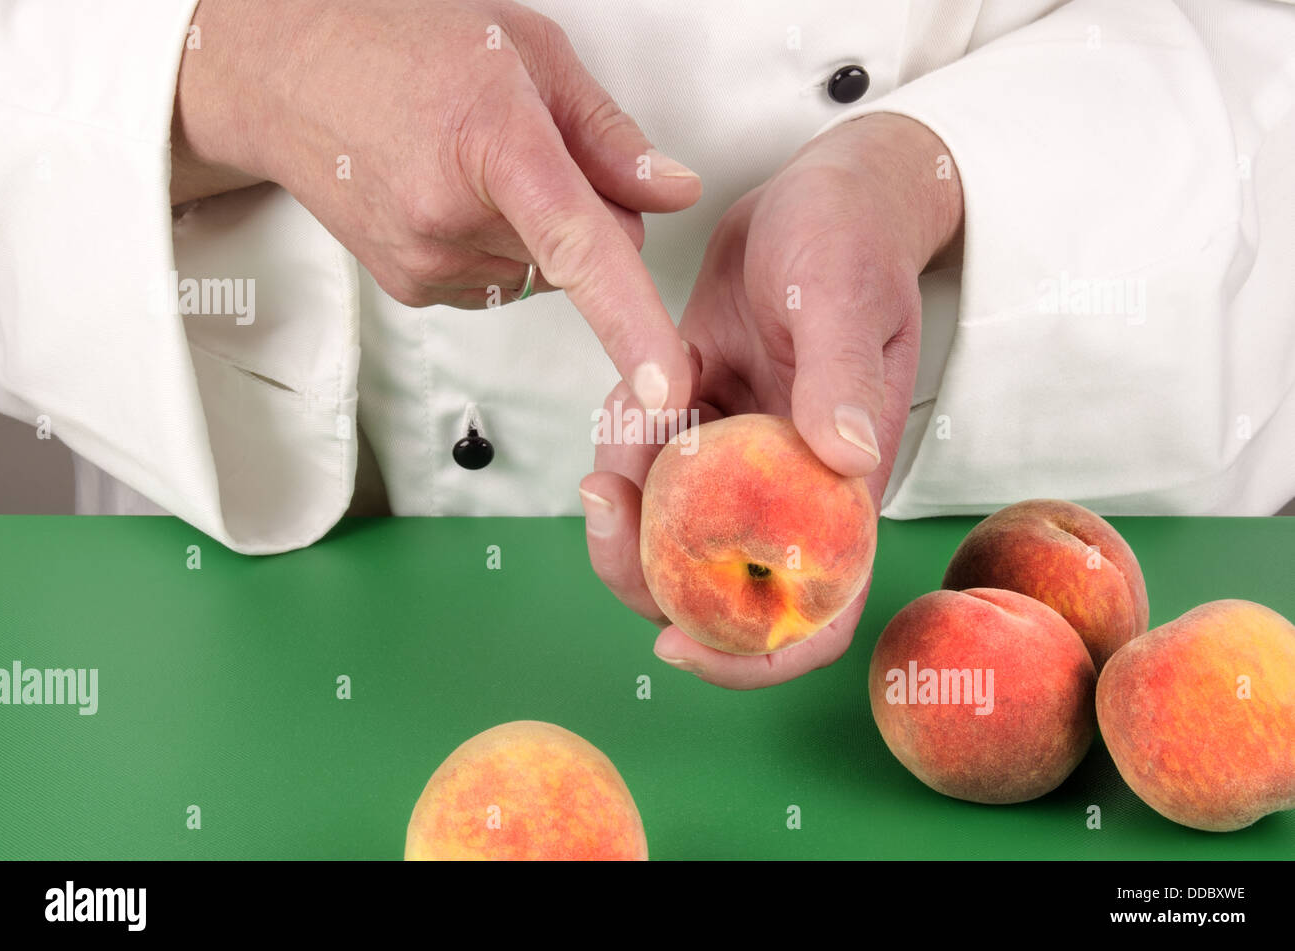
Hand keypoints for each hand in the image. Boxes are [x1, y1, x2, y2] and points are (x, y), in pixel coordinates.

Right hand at [171, 0, 699, 412]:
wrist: (284, 74)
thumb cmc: (398, 43)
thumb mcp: (526, 52)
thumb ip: (609, 133)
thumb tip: (673, 192)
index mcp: (494, 144)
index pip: (582, 248)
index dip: (633, 324)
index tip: (665, 388)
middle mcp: (453, 218)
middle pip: (590, 253)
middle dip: (589, 212)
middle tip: (530, 150)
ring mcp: (428, 263)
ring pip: (548, 274)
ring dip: (539, 232)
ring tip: (472, 164)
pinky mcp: (414, 290)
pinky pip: (503, 284)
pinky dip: (500, 249)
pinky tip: (453, 197)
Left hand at [581, 113, 962, 687]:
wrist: (823, 192)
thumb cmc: (853, 238)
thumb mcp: (846, 296)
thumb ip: (844, 376)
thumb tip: (845, 460)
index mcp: (840, 488)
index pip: (814, 614)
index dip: (752, 656)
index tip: (674, 647)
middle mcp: (788, 489)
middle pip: (715, 589)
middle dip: (643, 573)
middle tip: (602, 503)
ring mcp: (742, 461)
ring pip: (668, 532)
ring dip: (623, 498)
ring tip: (623, 415)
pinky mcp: (704, 420)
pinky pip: (646, 464)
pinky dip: (621, 441)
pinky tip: (630, 392)